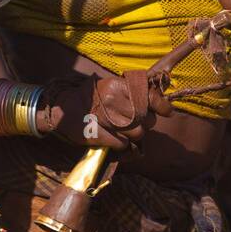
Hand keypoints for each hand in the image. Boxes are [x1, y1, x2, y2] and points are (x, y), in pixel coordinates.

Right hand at [38, 72, 172, 152]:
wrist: (63, 109)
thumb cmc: (92, 98)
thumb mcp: (111, 86)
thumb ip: (133, 92)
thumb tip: (160, 102)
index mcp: (117, 86)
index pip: (149, 96)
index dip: (162, 105)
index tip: (167, 111)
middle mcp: (112, 100)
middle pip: (146, 120)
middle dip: (144, 123)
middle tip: (133, 121)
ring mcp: (105, 119)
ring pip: (137, 134)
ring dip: (133, 135)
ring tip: (121, 129)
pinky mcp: (97, 135)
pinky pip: (123, 144)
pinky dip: (122, 144)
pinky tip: (113, 138)